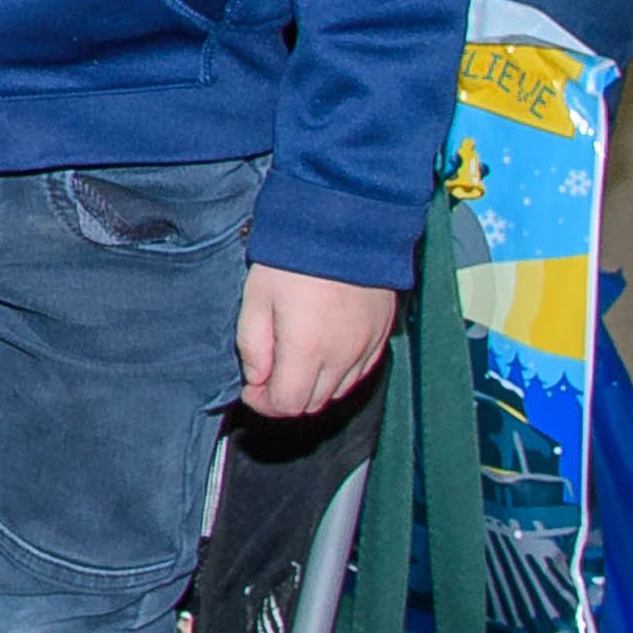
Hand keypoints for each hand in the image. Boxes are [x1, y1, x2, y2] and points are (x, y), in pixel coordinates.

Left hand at [236, 264, 393, 425]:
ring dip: (312, 387)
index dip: (263, 403)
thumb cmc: (295, 259)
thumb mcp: (256, 298)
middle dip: (286, 397)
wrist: (346, 227)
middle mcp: (342, 355)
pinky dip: (338, 374)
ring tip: (294, 360)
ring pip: (337, 392)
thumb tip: (256, 379)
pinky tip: (322, 352)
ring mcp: (366, 348)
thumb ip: (252, 345)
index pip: (287, 405)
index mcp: (308, 348)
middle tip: (268, 375)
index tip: (251, 388)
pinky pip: (359, 373)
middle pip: (313, 404)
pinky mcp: (381, 336)